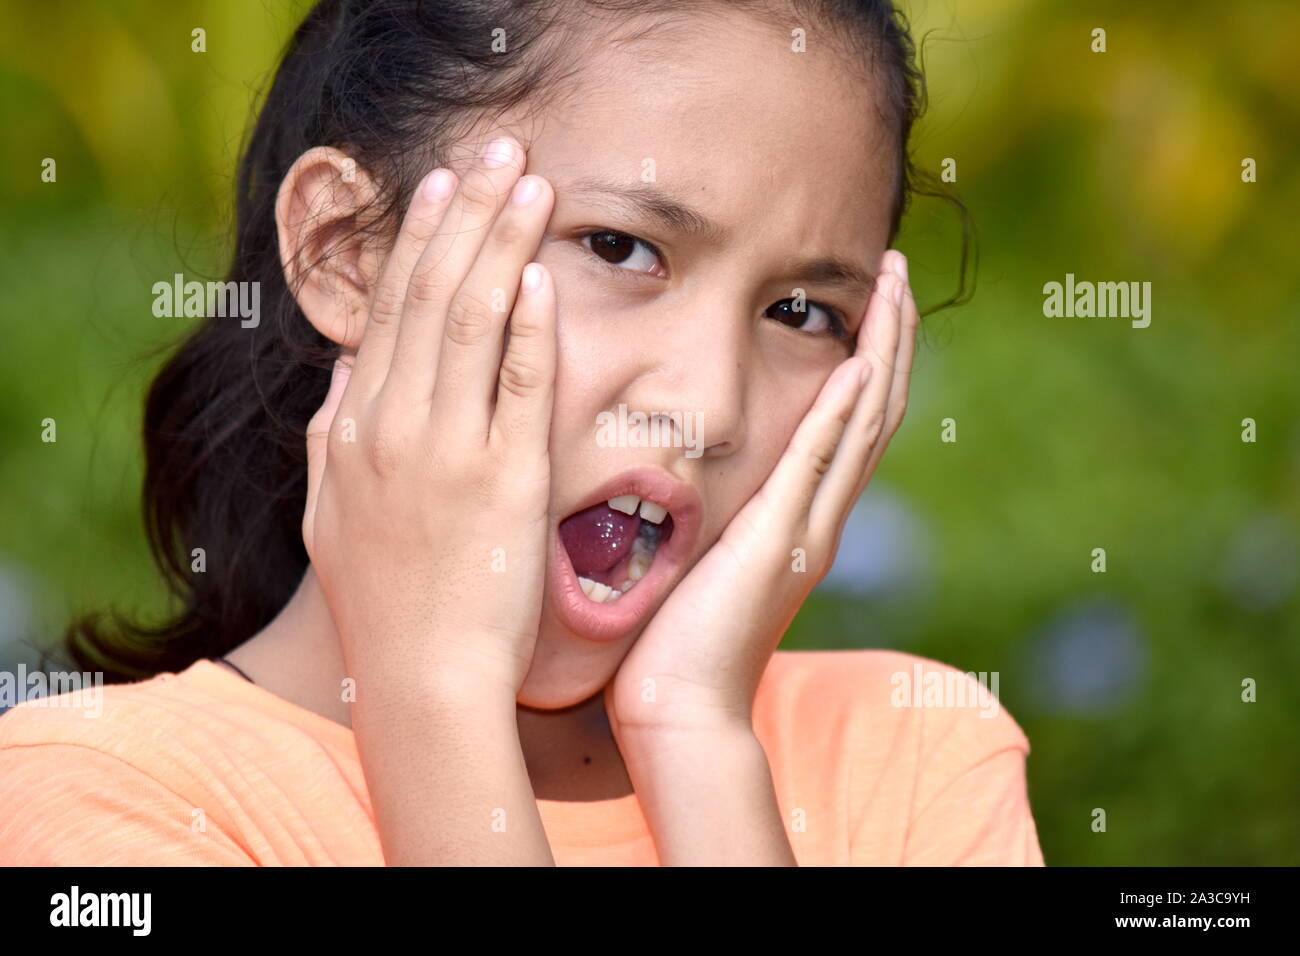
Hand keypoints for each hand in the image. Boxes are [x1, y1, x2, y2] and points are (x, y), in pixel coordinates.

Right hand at [302, 138, 557, 697]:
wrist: (422, 682)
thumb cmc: (385, 606)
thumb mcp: (327, 519)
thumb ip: (327, 442)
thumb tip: (339, 381)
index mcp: (354, 431)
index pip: (390, 311)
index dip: (418, 240)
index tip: (441, 184)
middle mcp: (394, 428)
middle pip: (431, 296)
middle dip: (465, 214)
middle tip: (496, 150)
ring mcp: (447, 451)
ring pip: (472, 323)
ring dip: (502, 245)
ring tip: (530, 185)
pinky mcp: (503, 481)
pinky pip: (517, 388)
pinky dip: (529, 329)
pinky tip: (544, 277)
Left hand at [608, 250, 918, 738]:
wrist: (681, 711)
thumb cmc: (676, 644)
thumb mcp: (705, 559)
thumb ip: (718, 515)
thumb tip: (694, 476)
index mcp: (801, 519)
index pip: (849, 422)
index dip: (867, 357)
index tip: (868, 300)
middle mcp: (819, 518)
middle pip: (874, 410)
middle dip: (889, 335)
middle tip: (895, 268)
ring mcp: (807, 530)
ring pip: (863, 425)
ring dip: (881, 351)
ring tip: (892, 286)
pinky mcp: (778, 544)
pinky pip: (818, 465)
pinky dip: (842, 413)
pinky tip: (856, 363)